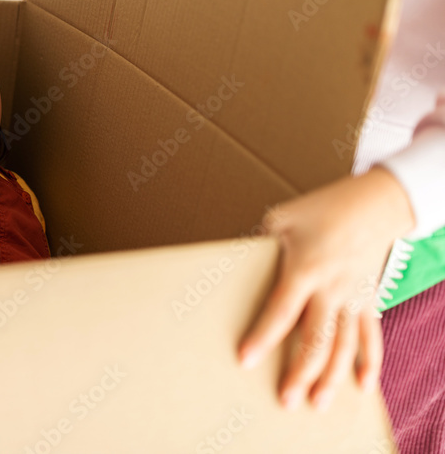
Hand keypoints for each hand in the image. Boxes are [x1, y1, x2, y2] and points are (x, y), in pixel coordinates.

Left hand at [239, 167, 415, 409]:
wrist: (374, 204)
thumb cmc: (323, 208)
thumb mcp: (283, 216)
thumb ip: (259, 239)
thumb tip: (232, 258)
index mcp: (306, 270)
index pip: (282, 311)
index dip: (263, 337)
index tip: (245, 359)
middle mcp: (332, 289)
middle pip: (316, 339)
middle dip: (301, 372)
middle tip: (286, 399)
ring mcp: (354, 298)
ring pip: (344, 345)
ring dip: (332, 377)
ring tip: (317, 403)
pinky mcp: (369, 300)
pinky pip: (371, 336)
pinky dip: (369, 362)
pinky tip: (362, 385)